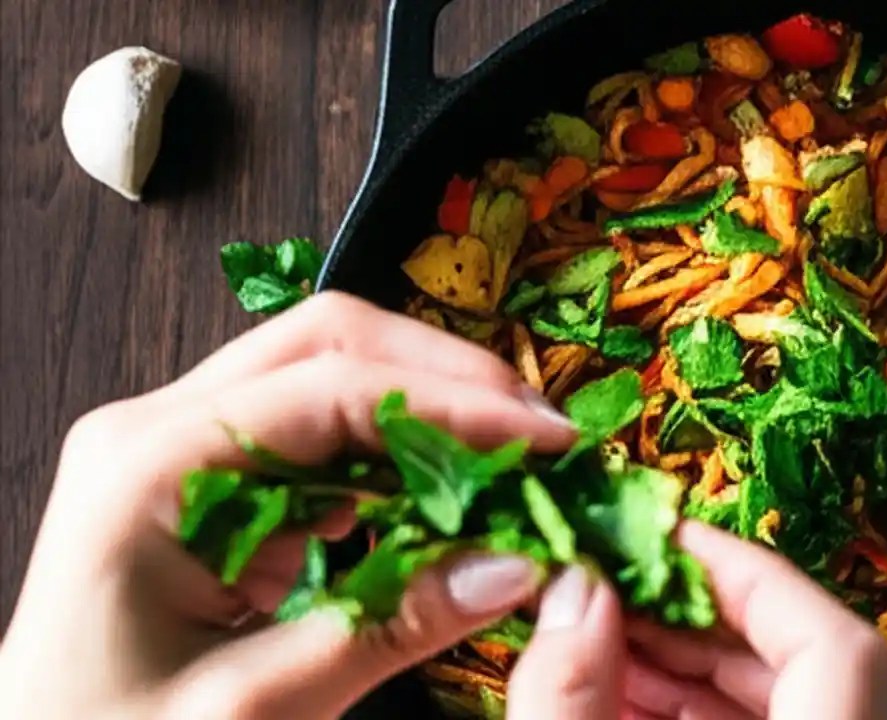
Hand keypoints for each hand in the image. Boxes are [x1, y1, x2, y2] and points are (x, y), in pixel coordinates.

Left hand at [0, 292, 576, 718]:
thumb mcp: (248, 707)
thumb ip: (386, 627)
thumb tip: (514, 562)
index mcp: (150, 465)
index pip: (333, 388)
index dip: (457, 405)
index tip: (547, 441)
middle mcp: (163, 427)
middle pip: (330, 343)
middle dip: (449, 378)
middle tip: (539, 436)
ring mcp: (188, 445)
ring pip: (335, 374)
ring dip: (432, 408)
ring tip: (512, 461)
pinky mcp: (216, 479)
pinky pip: (324, 432)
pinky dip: (400, 452)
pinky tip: (448, 491)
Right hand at [506, 522, 886, 719]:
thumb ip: (567, 700)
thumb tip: (575, 587)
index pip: (836, 646)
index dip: (744, 575)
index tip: (656, 535)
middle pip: (811, 664)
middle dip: (701, 617)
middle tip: (611, 582)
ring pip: (793, 705)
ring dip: (696, 669)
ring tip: (601, 640)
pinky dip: (705, 717)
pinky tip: (622, 702)